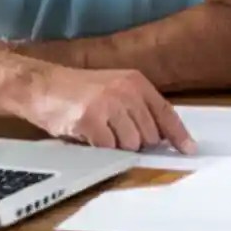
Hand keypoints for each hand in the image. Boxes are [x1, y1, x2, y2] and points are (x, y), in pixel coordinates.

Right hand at [28, 67, 197, 153]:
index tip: (188, 149)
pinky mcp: (91, 119)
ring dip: (116, 146)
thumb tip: (163, 136)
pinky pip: (108, 148)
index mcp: (135, 81)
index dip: (178, 133)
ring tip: (99, 130)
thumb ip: (138, 107)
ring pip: (131, 144)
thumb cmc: (79, 91)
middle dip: (135, 141)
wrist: (42, 85)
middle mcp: (126, 90)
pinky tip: (88, 134)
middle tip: (113, 132)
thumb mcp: (114, 88)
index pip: (165, 111)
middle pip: (150, 135)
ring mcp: (109, 104)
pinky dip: (100, 148)